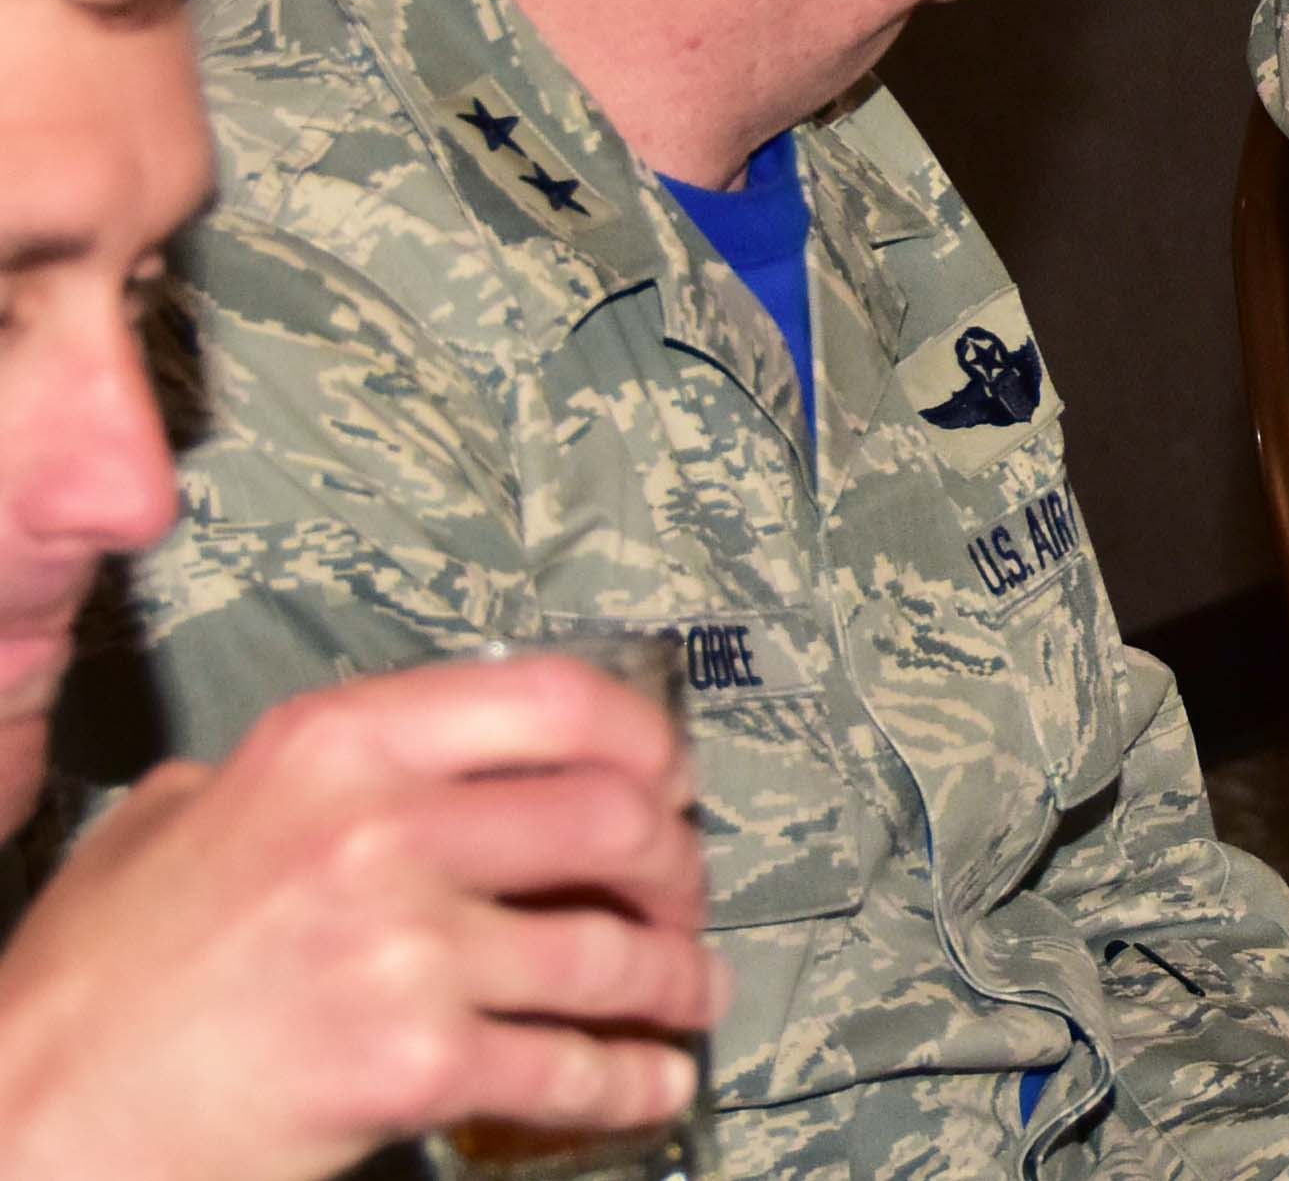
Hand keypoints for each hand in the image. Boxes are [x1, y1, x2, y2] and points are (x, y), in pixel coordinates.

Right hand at [0, 652, 720, 1180]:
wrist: (33, 1123)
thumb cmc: (89, 994)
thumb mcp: (168, 825)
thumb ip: (269, 778)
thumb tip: (357, 763)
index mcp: (331, 749)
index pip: (551, 699)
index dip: (642, 736)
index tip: (668, 772)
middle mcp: (378, 829)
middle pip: (610, 814)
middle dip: (674, 859)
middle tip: (681, 889)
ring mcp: (402, 945)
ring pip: (610, 946)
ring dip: (675, 973)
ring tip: (689, 988)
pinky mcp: (412, 1058)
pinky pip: (567, 1063)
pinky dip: (631, 1078)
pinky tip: (651, 1080)